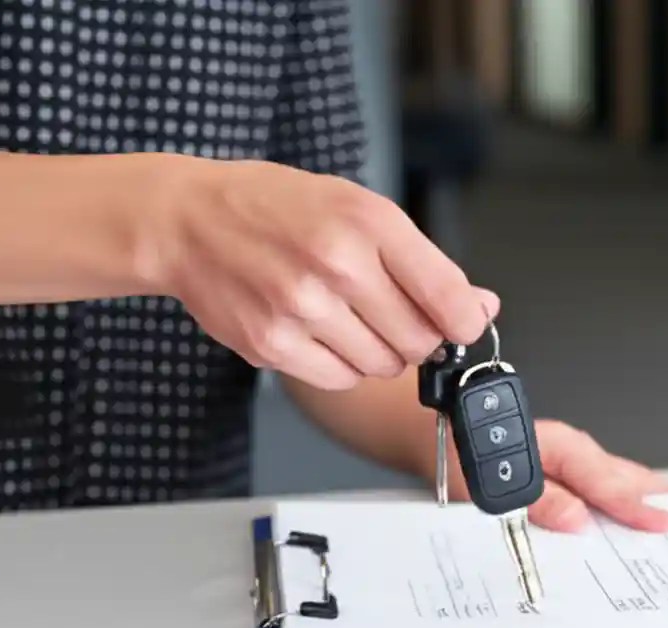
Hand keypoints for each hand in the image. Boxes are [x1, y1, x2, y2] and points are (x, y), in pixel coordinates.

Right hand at [149, 157, 497, 389]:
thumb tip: (480, 307)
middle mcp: (336, 264)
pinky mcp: (271, 344)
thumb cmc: (276, 209)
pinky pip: (340, 379)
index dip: (466, 322)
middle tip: (393, 314)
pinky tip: (322, 332)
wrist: (188, 220)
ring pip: (382, 365)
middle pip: (419, 340)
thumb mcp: (359, 208)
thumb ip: (423, 262)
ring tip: (348, 315)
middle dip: (418, 336)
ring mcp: (300, 307)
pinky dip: (343, 366)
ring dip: (378, 351)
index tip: (464, 325)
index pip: (447, 295)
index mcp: (368, 222)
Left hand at [440, 420, 667, 532]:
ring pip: (608, 475)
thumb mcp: (493, 483)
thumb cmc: (460, 454)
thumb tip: (577, 519)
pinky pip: (594, 478)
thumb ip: (539, 500)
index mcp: (557, 447)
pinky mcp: (556, 464)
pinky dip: (613, 492)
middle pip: (615, 476)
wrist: (434, 435)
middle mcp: (566, 447)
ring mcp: (563, 454)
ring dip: (633, 493)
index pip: (605, 482)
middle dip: (646, 497)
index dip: (635, 505)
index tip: (661, 521)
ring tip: (662, 507)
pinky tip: (621, 504)